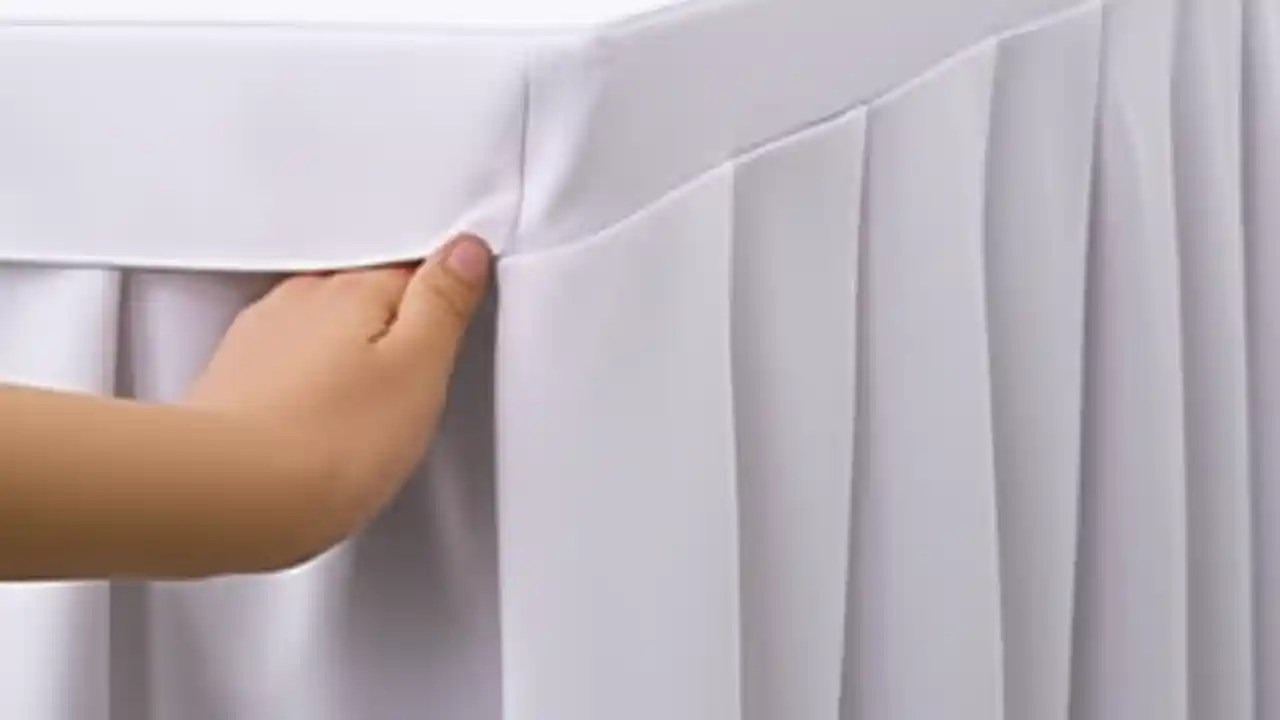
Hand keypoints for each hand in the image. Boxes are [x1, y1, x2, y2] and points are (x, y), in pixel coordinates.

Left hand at [184, 234, 491, 547]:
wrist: (227, 497)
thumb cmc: (323, 444)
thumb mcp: (420, 367)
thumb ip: (444, 302)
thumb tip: (464, 254)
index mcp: (352, 288)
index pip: (416, 270)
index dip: (445, 304)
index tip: (456, 340)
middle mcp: (299, 301)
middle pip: (366, 299)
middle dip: (394, 334)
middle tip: (419, 387)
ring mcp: (261, 340)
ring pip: (323, 334)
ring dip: (347, 363)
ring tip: (370, 417)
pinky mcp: (233, 383)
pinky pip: (288, 372)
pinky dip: (309, 393)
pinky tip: (323, 430)